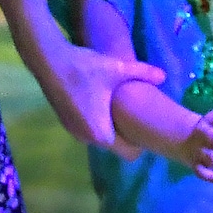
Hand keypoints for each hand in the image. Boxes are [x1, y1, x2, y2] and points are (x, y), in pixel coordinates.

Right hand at [30, 34, 166, 147]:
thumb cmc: (84, 69)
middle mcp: (87, 139)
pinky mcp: (66, 123)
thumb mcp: (116, 69)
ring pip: (101, 137)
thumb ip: (142, 73)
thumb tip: (164, 76)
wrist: (48, 60)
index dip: (140, 142)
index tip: (148, 128)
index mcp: (101, 133)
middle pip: (116, 145)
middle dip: (127, 134)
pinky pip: (89, 130)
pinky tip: (104, 103)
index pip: (128, 152)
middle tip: (140, 116)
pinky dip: (98, 122)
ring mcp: (74, 132)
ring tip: (124, 109)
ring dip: (112, 127)